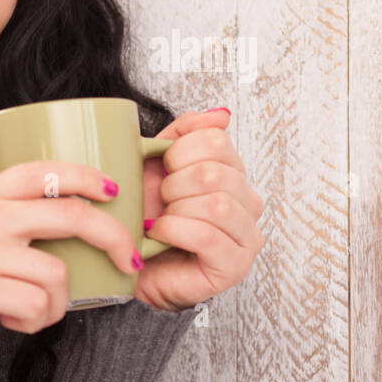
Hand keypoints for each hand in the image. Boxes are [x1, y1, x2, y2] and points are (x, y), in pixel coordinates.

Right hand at [0, 161, 140, 338]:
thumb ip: (3, 214)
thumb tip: (64, 222)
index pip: (45, 171)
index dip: (86, 176)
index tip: (112, 192)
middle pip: (71, 215)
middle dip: (112, 238)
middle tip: (127, 260)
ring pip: (57, 273)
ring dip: (58, 302)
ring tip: (36, 311)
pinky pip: (37, 307)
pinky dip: (35, 323)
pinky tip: (13, 322)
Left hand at [137, 108, 265, 311]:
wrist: (132, 264)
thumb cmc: (147, 218)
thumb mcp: (158, 164)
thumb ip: (186, 133)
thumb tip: (221, 115)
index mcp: (234, 175)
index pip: (217, 141)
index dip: (180, 151)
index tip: (163, 168)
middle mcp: (249, 204)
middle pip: (215, 173)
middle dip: (174, 184)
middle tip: (159, 199)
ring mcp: (247, 237)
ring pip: (217, 204)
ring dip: (175, 209)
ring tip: (159, 219)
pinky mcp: (235, 266)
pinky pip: (207, 235)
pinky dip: (174, 230)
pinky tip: (158, 233)